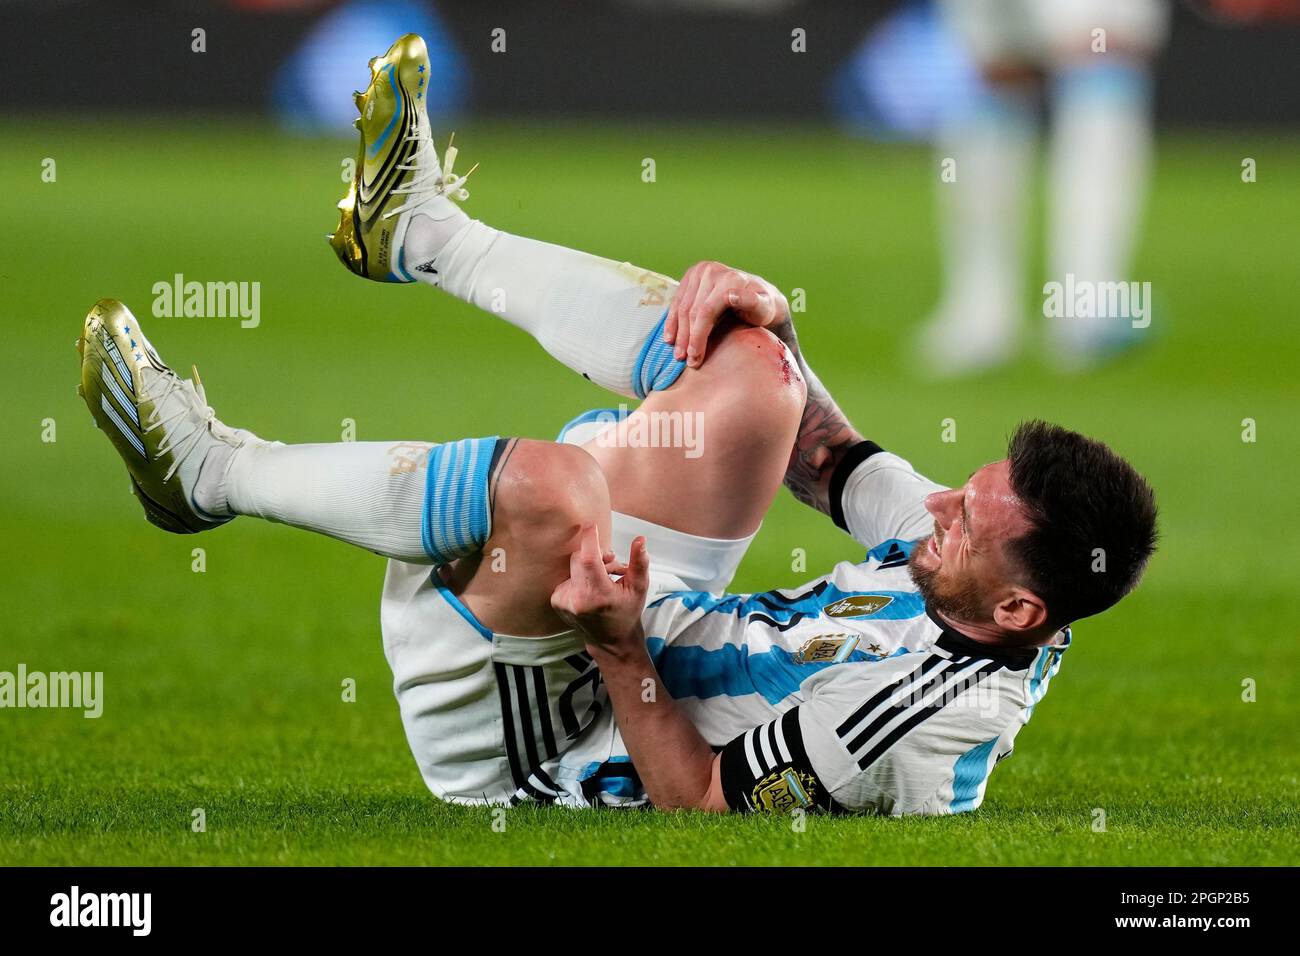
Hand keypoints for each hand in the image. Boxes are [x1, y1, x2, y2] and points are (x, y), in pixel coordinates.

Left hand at [550, 525, 650, 653]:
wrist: (611, 641)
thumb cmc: (627, 612)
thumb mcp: (639, 588)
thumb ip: (639, 562)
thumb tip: (640, 540)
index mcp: (597, 595)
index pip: (588, 559)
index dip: (589, 539)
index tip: (591, 526)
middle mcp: (576, 599)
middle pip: (579, 558)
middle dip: (596, 555)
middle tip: (614, 565)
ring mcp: (563, 602)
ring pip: (574, 566)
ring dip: (589, 567)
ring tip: (606, 579)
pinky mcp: (556, 602)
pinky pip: (567, 576)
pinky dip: (580, 576)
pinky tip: (591, 587)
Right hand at [664, 261, 787, 368]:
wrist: (760, 295)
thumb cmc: (764, 309)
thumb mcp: (765, 308)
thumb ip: (751, 302)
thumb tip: (729, 296)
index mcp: (730, 278)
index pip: (706, 311)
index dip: (698, 337)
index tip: (695, 358)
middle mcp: (713, 270)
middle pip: (692, 310)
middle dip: (686, 338)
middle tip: (684, 360)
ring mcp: (700, 271)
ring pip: (682, 306)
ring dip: (677, 332)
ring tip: (677, 354)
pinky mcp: (691, 274)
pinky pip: (677, 300)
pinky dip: (672, 320)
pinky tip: (670, 337)